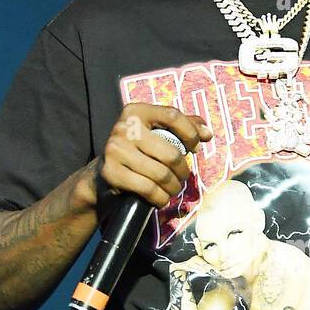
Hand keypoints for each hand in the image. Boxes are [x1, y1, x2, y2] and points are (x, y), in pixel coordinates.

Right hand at [85, 103, 212, 210]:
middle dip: (182, 171)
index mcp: (136, 111)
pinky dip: (160, 198)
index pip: (172, 116)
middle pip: (171, 153)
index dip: (191, 133)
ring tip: (171, 189)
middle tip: (181, 177)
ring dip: (173, 187)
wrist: (102, 175)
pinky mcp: (111, 173)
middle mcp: (123, 127)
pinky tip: (160, 198)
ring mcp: (115, 150)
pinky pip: (148, 189)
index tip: (195, 147)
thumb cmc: (136, 151)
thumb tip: (207, 133)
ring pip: (161, 175)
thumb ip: (182, 127)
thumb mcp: (155, 133)